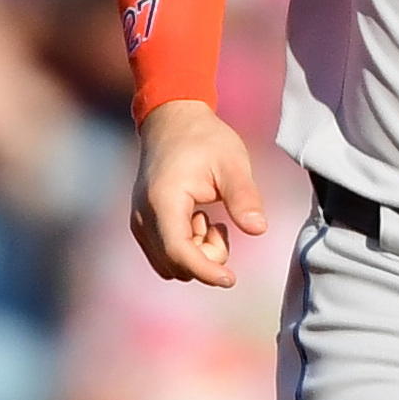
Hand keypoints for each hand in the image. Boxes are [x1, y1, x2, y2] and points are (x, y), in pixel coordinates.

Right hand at [131, 99, 266, 287]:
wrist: (172, 120)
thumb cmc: (205, 139)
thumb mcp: (233, 163)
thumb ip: (244, 197)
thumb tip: (259, 230)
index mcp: (163, 201)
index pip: (179, 252)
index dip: (205, 271)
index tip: (231, 279)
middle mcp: (143, 216)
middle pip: (174, 265)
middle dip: (205, 259)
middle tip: (222, 225)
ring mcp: (139, 221)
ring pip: (168, 265)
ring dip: (195, 255)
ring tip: (211, 220)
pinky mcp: (142, 223)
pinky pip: (164, 253)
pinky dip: (186, 247)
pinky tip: (199, 220)